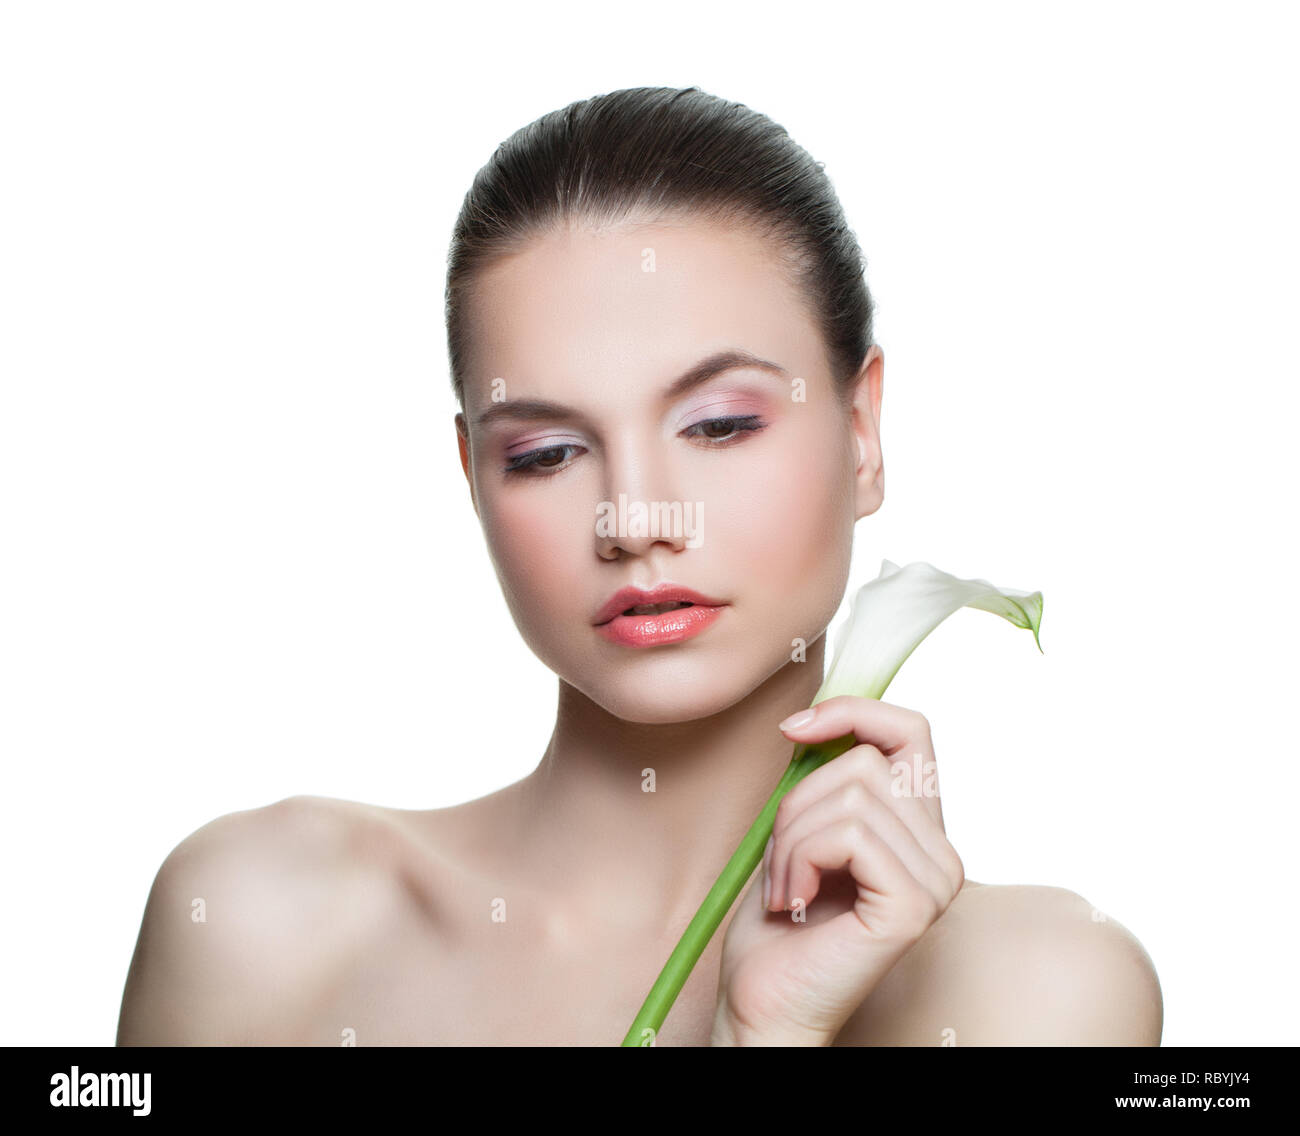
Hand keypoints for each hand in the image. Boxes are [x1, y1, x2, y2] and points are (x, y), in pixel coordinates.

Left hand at [710, 695, 963, 1045]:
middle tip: (784, 861)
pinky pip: (848, 834)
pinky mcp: (914, 903)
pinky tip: (795, 901)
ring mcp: (936, 879)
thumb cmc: (778, 923)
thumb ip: (824, 776)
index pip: (911, 731)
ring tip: (787, 887)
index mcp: (920, 829)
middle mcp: (942, 852)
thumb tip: (816, 716)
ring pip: (849, 794)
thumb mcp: (799, 826)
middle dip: (798, 801)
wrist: (764, 1002)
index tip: (794, 729)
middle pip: (865, 761)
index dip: (853, 712)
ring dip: (791, 837)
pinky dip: (800, 859)